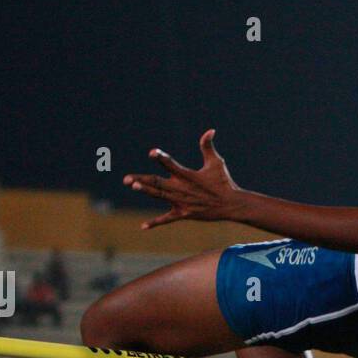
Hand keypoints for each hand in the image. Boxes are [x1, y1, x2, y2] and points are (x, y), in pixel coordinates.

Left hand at [123, 130, 242, 228]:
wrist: (230, 205)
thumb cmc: (223, 182)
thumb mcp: (216, 162)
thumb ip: (207, 146)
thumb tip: (210, 130)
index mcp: (187, 175)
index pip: (171, 164)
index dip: (161, 158)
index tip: (152, 153)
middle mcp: (181, 188)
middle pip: (157, 183)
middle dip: (141, 180)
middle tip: (126, 179)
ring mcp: (181, 202)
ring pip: (158, 196)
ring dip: (144, 191)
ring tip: (132, 186)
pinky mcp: (183, 214)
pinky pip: (167, 219)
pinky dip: (155, 223)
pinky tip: (143, 226)